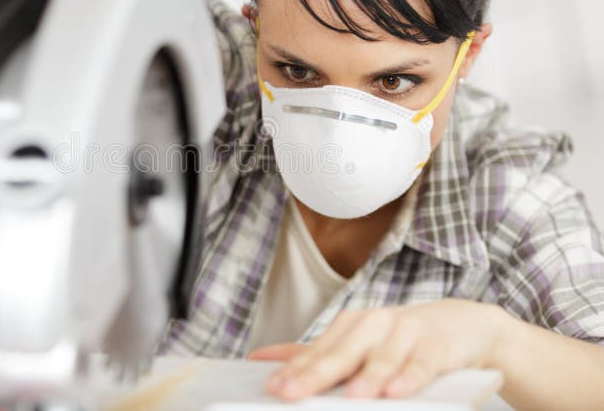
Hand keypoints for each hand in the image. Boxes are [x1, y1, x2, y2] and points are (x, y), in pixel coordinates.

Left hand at [248, 299, 508, 400]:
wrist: (461, 325)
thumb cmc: (399, 340)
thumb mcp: (356, 343)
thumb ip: (312, 354)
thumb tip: (260, 359)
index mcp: (350, 326)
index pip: (317, 352)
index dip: (294, 371)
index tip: (272, 389)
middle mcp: (374, 324)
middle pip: (341, 354)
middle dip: (315, 375)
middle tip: (291, 393)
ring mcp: (406, 332)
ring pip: (381, 359)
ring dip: (366, 378)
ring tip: (350, 398)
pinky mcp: (436, 345)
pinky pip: (421, 364)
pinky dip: (409, 377)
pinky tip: (396, 392)